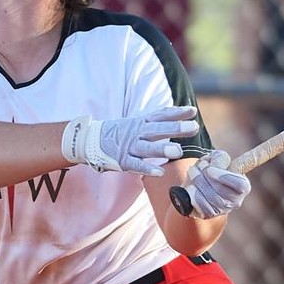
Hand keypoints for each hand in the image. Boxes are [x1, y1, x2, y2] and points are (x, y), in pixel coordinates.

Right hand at [62, 106, 195, 175]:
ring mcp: (130, 146)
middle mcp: (137, 132)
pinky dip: (147, 168)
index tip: (192, 111)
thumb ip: (158, 121)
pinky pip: (136, 165)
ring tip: (178, 150)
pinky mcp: (122, 160)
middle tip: (193, 127)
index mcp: (142, 122)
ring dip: (163, 148)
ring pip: (148, 147)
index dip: (176, 113)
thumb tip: (181, 116)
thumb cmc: (120, 132)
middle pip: (158, 129)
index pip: (161, 115)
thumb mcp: (138, 122)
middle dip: (175, 128)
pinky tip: (160, 172)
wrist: (91, 139)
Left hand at [181, 150, 250, 218]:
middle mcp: (235, 201)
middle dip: (205, 176)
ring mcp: (222, 210)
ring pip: (208, 197)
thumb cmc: (212, 169)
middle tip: (198, 167)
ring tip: (193, 172)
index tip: (209, 169)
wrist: (198, 185)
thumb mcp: (217, 159)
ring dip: (197, 181)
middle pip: (220, 190)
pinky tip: (191, 187)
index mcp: (243, 186)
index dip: (223, 176)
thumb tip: (217, 164)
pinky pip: (199, 204)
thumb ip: (220, 158)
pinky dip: (192, 193)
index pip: (240, 185)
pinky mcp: (208, 215)